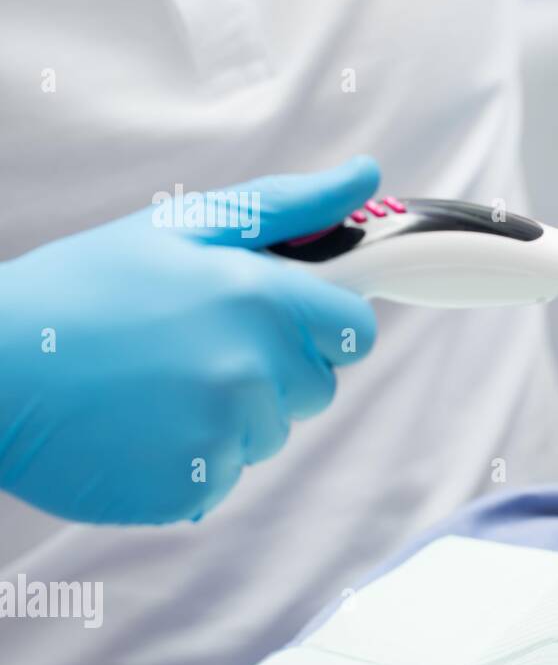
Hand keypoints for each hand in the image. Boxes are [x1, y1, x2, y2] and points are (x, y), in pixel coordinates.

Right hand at [0, 157, 380, 524]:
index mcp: (263, 299)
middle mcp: (255, 370)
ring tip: (153, 387)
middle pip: (316, 389)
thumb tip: (367, 178)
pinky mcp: (192, 485)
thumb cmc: (82, 290)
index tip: (278, 322)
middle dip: (273, 373)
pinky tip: (139, 428)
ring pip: (268, 435)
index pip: (354, 332)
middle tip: (191, 348)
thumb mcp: (180, 227)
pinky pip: (225, 478)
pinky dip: (192, 462)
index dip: (320, 328)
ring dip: (229, 418)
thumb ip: (286, 208)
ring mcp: (224, 433)